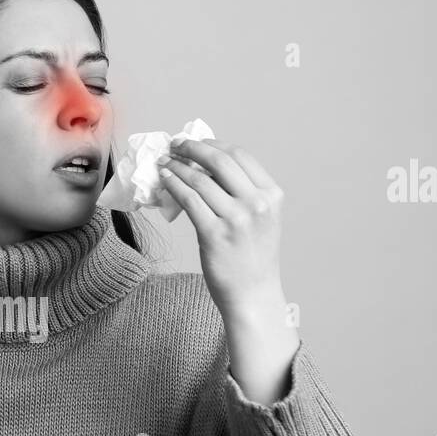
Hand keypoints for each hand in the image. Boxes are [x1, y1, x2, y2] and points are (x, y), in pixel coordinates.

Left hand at [157, 137, 287, 319]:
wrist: (253, 295)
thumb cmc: (253, 258)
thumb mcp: (261, 218)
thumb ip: (243, 192)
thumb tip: (205, 166)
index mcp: (271, 195)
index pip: (240, 156)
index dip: (213, 143)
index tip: (195, 141)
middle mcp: (257, 204)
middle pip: (219, 160)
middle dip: (192, 147)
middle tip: (175, 144)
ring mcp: (236, 219)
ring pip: (199, 179)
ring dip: (178, 166)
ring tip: (165, 162)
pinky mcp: (213, 234)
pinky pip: (188, 199)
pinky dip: (173, 184)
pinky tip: (165, 180)